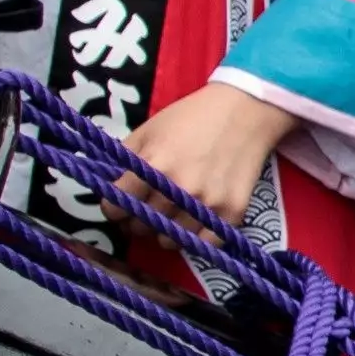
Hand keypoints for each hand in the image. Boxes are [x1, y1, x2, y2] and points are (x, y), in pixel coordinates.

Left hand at [124, 79, 298, 225]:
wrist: (244, 111)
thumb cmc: (190, 118)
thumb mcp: (148, 130)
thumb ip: (124, 161)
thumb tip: (109, 188)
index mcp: (152, 167)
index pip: (114, 208)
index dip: (113, 206)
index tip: (120, 203)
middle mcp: (178, 190)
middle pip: (139, 227)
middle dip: (136, 219)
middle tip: (146, 208)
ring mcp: (207, 205)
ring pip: (168, 241)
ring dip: (164, 231)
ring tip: (170, 214)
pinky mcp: (231, 213)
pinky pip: (203, 244)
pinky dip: (195, 238)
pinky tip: (193, 221)